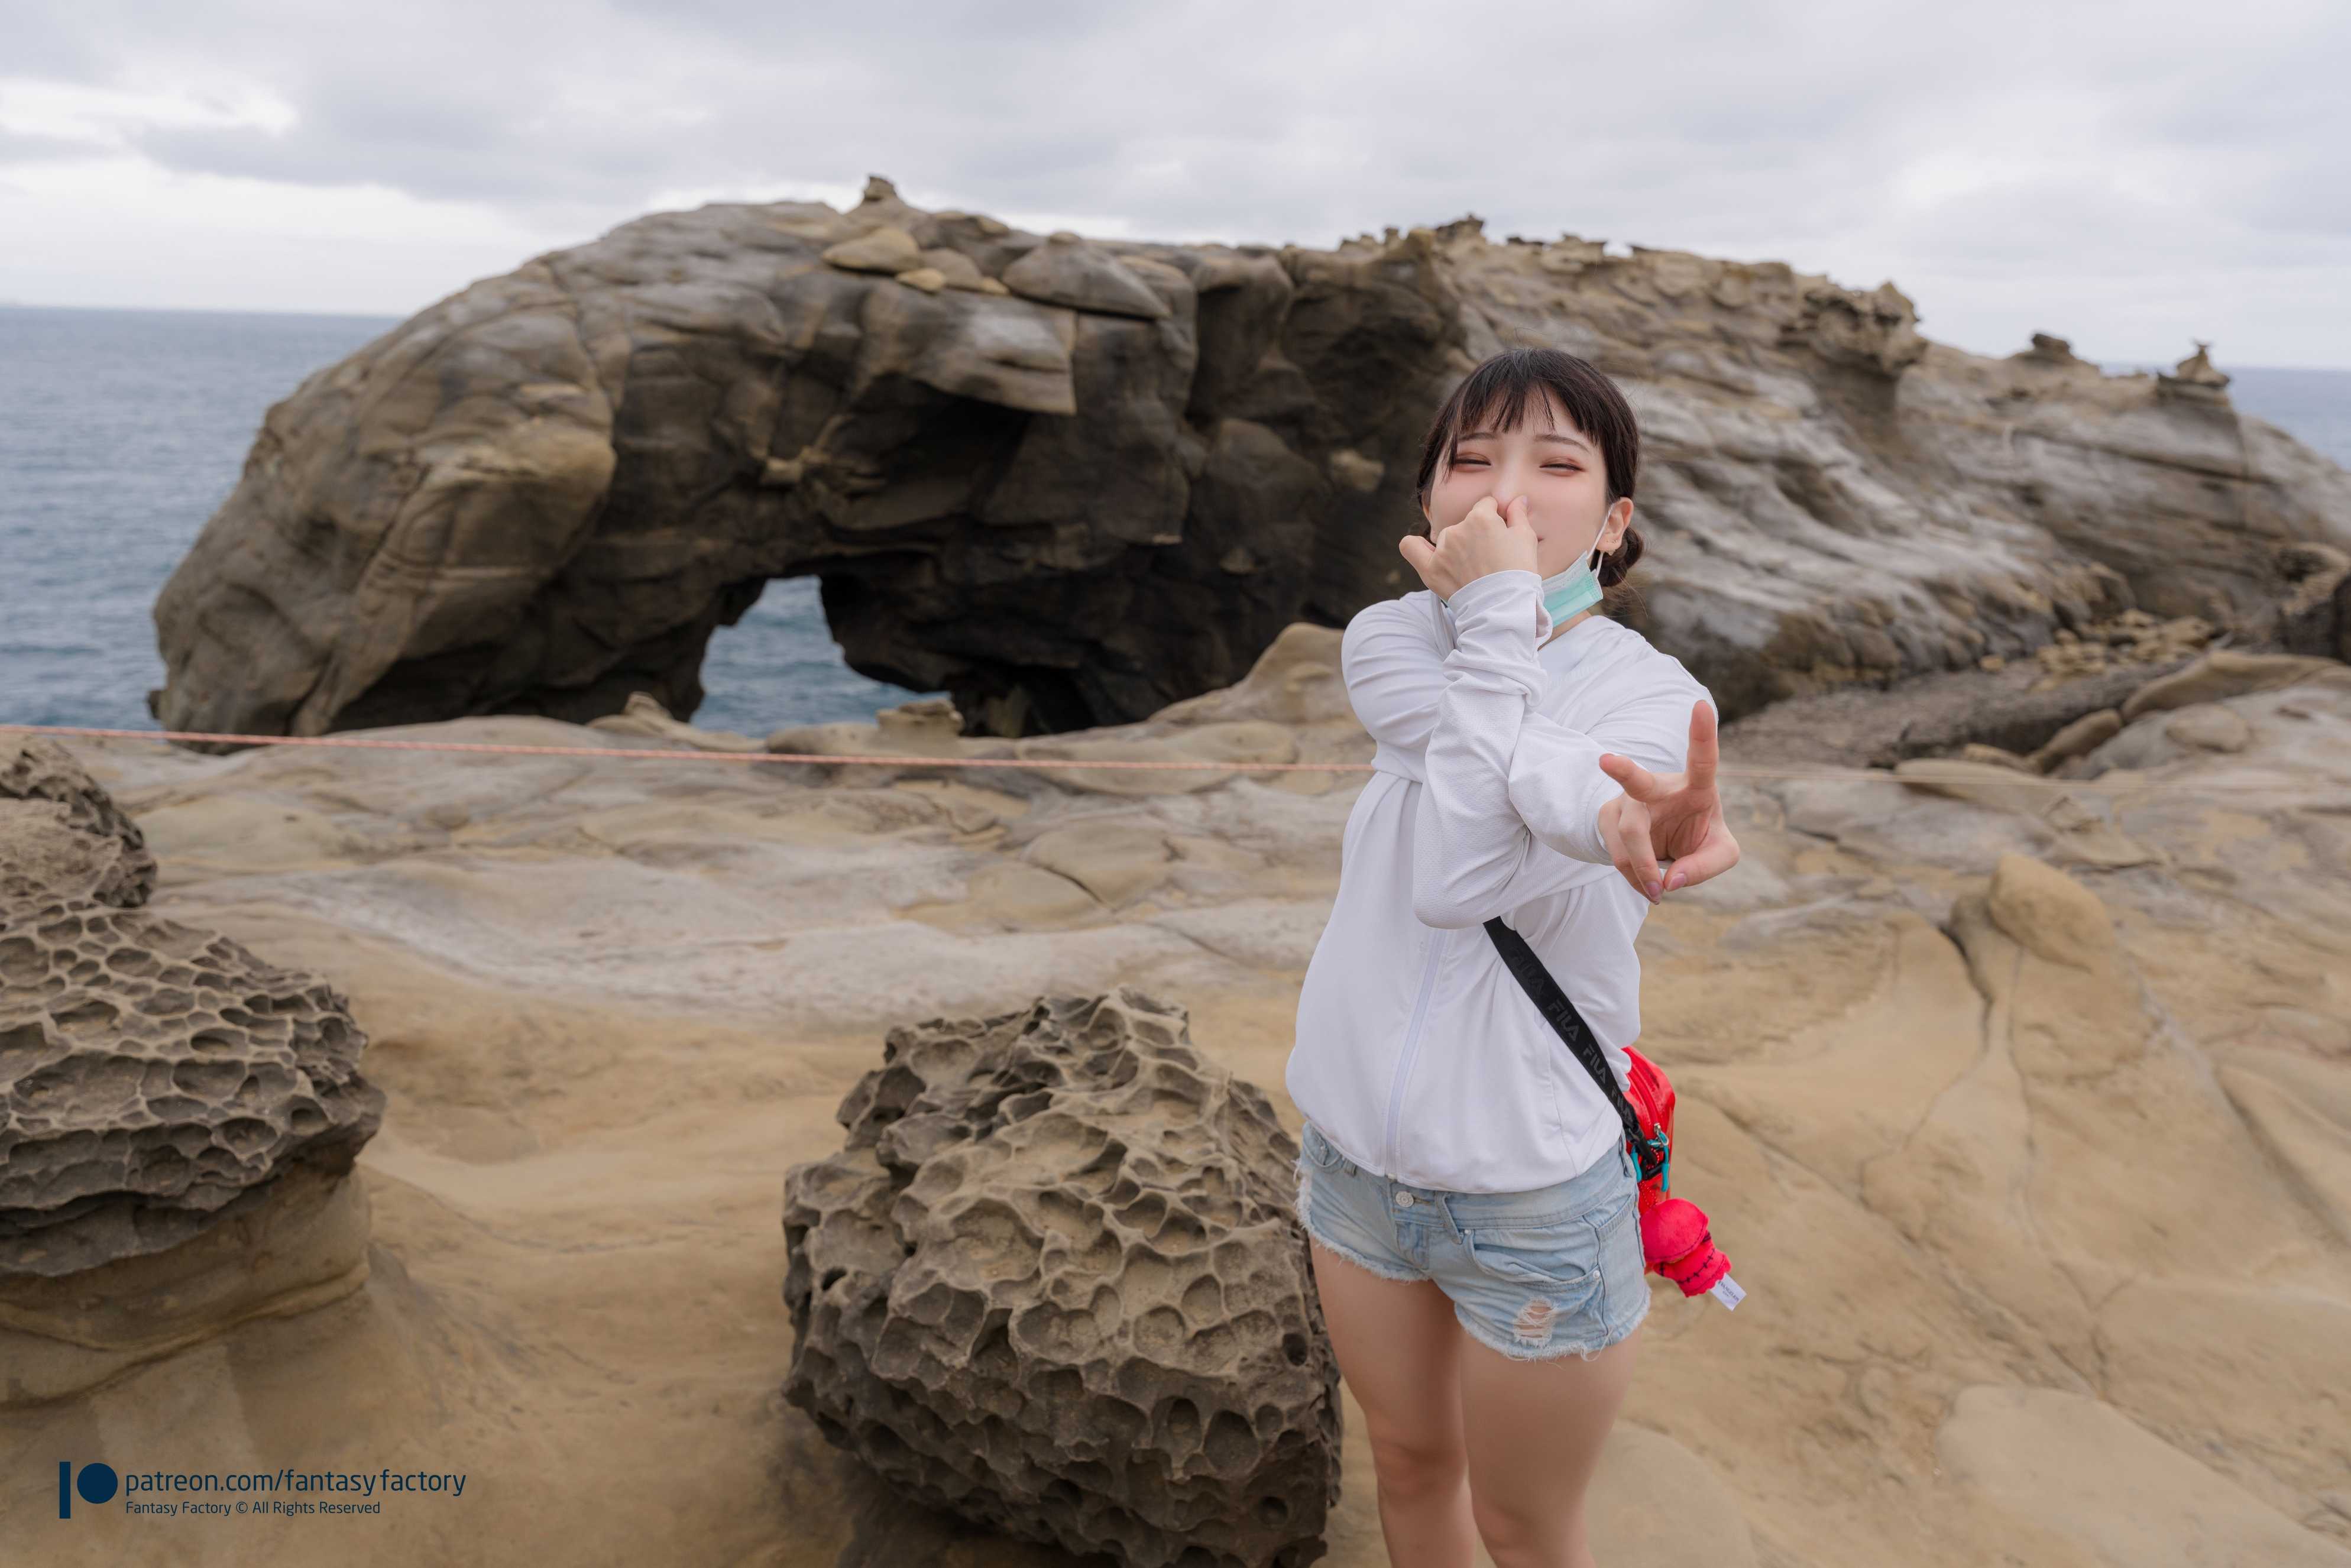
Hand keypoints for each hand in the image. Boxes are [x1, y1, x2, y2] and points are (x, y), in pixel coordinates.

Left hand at [1398, 494, 1538, 599]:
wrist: (1503, 607)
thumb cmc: (1518, 572)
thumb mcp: (1526, 539)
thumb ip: (1518, 514)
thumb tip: (1517, 499)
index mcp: (1481, 518)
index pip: (1486, 506)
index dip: (1495, 517)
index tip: (1499, 533)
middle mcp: (1457, 530)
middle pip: (1466, 524)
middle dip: (1476, 535)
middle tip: (1489, 557)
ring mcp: (1442, 550)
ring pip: (1447, 538)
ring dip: (1457, 546)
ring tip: (1472, 568)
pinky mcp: (1430, 569)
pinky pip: (1410, 547)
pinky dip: (1416, 545)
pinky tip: (1422, 546)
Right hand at [1596, 701, 1739, 902]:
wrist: (1664, 843)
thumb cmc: (1698, 837)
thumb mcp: (1720, 853)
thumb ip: (1706, 866)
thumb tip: (1671, 880)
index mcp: (1696, 785)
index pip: (1702, 759)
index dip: (1702, 734)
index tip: (1702, 705)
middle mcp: (1658, 787)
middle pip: (1638, 781)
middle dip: (1622, 770)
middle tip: (1606, 761)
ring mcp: (1629, 800)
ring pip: (1628, 837)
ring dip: (1643, 871)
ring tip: (1657, 894)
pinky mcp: (1608, 817)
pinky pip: (1617, 853)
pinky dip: (1633, 877)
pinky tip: (1645, 884)